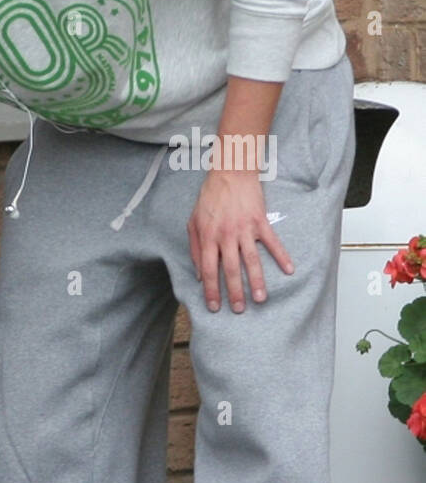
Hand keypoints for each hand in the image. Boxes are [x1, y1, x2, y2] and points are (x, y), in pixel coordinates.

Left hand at [187, 169, 293, 311]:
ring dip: (257, 281)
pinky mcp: (260, 222)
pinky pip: (272, 242)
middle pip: (231, 270)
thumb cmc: (210, 198)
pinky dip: (281, 256)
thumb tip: (198, 273)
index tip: (214, 306)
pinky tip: (289, 270)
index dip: (211, 290)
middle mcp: (226, 236)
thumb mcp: (193, 223)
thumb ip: (195, 249)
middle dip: (234, 292)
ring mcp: (244, 229)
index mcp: (208, 237)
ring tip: (260, 298)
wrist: (230, 173)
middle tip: (239, 309)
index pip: (208, 270)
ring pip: (251, 260)